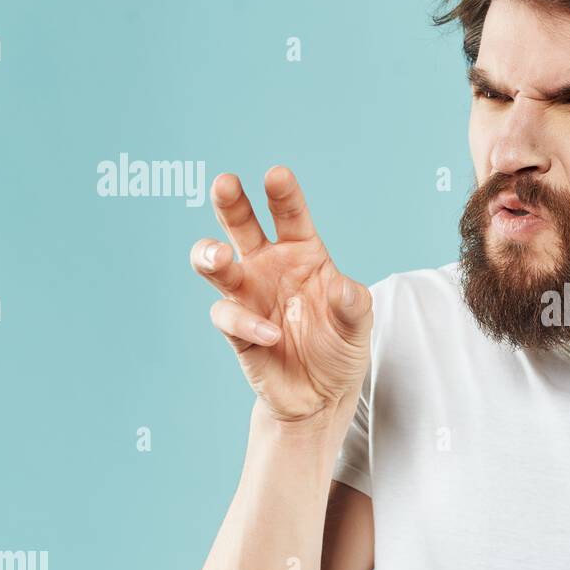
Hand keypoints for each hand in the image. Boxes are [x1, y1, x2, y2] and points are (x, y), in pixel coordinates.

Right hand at [189, 166, 372, 422]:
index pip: (290, 216)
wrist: (322, 395)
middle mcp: (269, 267)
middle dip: (231, 204)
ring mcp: (248, 296)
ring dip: (211, 255)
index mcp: (302, 253)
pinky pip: (228, 315)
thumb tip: (345, 288)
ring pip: (217, 265)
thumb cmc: (340, 348)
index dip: (283, 195)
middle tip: (226, 184)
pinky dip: (245, 321)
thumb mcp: (359, 326)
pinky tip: (271, 334)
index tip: (276, 174)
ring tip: (220, 256)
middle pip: (242, 226)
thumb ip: (353, 305)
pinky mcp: (236, 328)